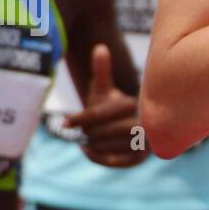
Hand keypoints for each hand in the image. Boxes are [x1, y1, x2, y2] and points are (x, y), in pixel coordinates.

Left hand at [65, 44, 147, 167]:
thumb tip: (100, 48)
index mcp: (133, 104)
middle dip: (88, 132)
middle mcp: (142, 123)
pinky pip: (115, 162)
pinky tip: (86, 150)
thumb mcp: (106, 88)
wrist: (139, 124)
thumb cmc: (115, 105)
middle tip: (83, 131)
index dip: (80, 118)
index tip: (65, 122)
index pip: (100, 114)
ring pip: (107, 147)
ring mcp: (143, 143)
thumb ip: (102, 71)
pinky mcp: (140, 158)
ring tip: (86, 139)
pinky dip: (98, 158)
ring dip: (92, 144)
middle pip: (101, 132)